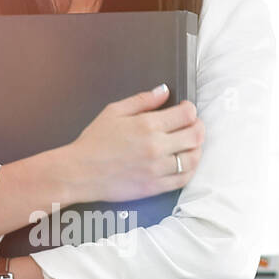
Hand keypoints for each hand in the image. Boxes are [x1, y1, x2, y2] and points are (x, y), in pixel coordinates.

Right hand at [62, 85, 204, 201]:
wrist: (80, 172)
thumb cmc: (94, 142)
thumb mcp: (114, 112)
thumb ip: (142, 100)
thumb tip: (164, 91)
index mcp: (147, 125)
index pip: (186, 114)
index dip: (191, 109)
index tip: (187, 110)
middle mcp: (156, 147)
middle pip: (195, 136)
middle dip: (198, 127)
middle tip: (194, 126)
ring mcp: (157, 169)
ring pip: (193, 158)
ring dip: (197, 149)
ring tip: (190, 145)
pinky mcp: (154, 186)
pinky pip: (183, 179)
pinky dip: (189, 170)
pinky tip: (184, 163)